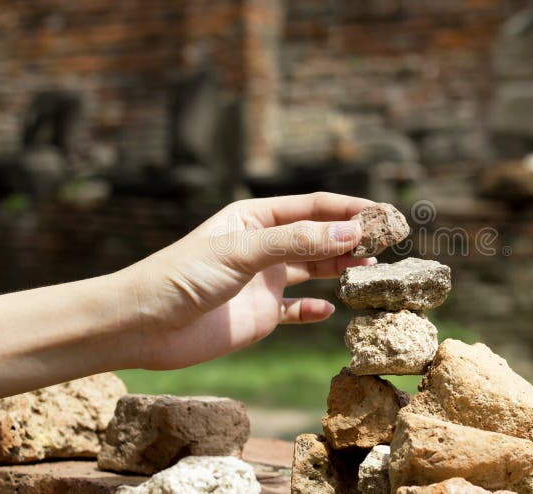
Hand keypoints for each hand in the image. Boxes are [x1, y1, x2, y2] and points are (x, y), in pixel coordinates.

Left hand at [122, 192, 374, 369]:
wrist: (142, 326)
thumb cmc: (181, 276)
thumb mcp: (241, 252)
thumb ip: (296, 242)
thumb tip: (351, 231)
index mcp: (255, 218)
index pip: (314, 207)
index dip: (351, 209)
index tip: (386, 216)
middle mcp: (263, 246)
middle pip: (319, 237)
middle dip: (353, 238)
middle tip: (390, 244)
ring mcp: (262, 280)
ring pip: (314, 270)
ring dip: (341, 270)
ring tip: (371, 272)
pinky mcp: (260, 314)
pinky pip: (297, 309)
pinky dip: (315, 309)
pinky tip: (331, 311)